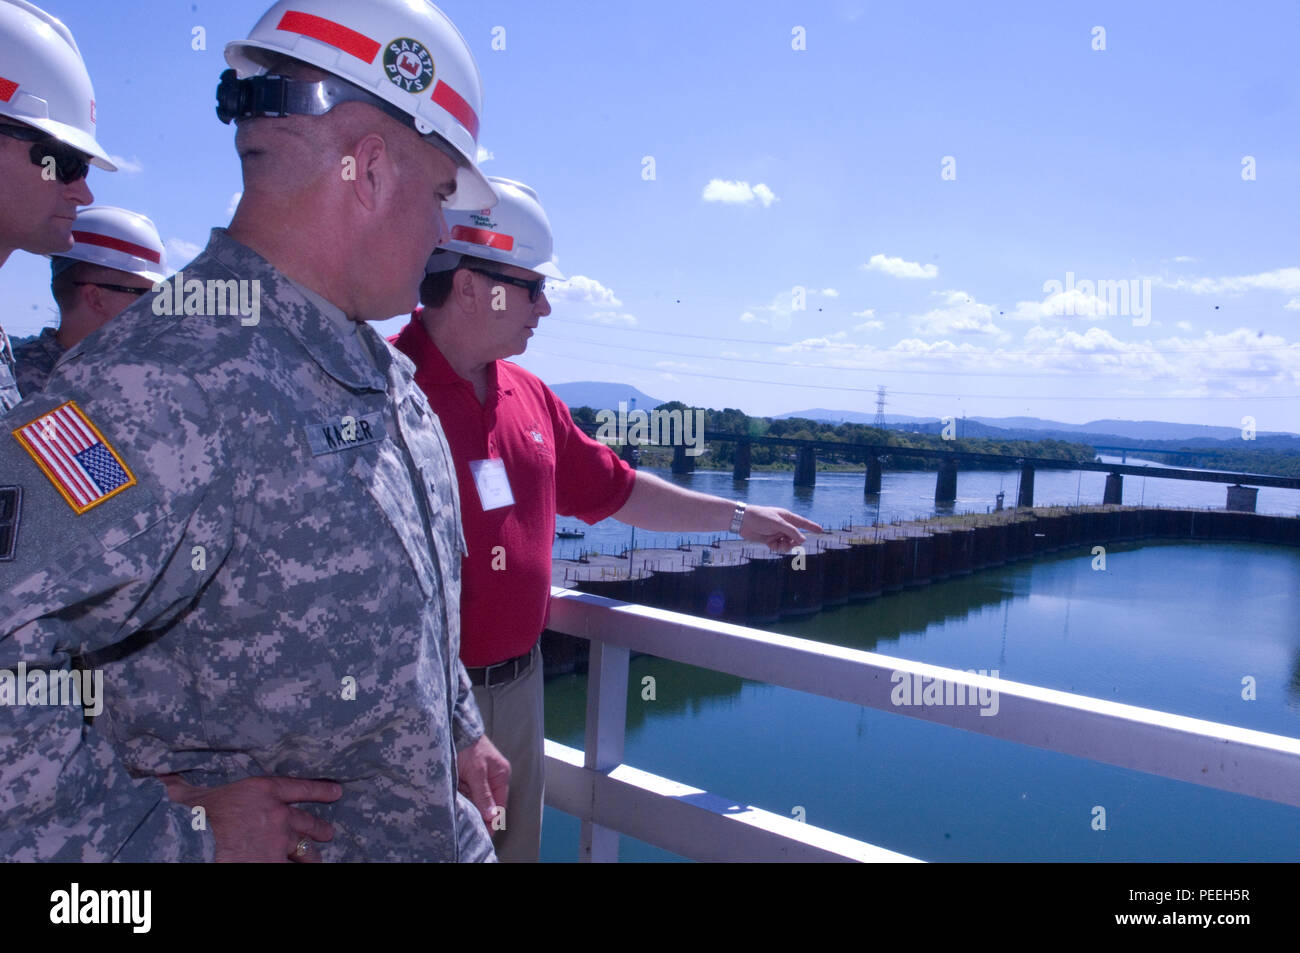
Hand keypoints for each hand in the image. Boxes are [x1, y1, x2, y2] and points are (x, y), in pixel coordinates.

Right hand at [161, 773, 341, 862]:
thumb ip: (183, 784)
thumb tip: (163, 776)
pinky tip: (300, 871)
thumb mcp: (189, 792)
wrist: (190, 838)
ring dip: (311, 856)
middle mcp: (277, 813)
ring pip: (305, 850)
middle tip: (328, 832)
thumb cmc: (186, 815)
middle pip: (307, 823)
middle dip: (319, 829)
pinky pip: (291, 867)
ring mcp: (279, 841)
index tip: (337, 791)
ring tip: (316, 860)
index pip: (299, 787)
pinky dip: (294, 869)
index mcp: (261, 790)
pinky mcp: (274, 862)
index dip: (320, 790)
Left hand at [457, 735, 510, 833]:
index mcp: (501, 775)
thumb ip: (484, 793)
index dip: (493, 819)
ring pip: (474, 801)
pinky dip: (461, 799)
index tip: (485, 832)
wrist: (453, 730)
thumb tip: (491, 815)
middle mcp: (491, 778)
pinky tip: (457, 801)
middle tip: (470, 823)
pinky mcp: (465, 779)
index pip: (500, 804)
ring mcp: (478, 779)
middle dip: (479, 813)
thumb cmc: (469, 745)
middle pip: (487, 804)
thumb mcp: (477, 771)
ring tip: (462, 809)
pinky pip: (464, 795)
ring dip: (468, 806)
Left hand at [738, 505, 822, 552]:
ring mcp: (777, 533)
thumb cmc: (760, 517)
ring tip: (779, 545)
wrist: (742, 521)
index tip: (821, 530)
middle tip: (792, 543)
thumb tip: (803, 540)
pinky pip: (779, 547)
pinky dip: (777, 548)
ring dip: (786, 547)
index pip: (803, 523)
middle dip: (795, 542)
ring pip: (788, 544)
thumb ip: (791, 531)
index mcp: (787, 517)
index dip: (812, 526)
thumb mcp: (777, 523)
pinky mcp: (770, 540)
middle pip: (796, 537)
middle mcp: (783, 525)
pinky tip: (772, 545)